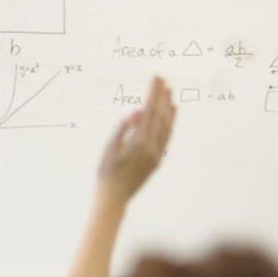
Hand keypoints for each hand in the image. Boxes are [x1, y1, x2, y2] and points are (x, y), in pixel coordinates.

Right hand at [97, 76, 174, 201]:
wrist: (114, 197)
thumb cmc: (106, 172)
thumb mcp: (109, 148)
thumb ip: (124, 128)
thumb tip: (137, 113)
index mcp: (139, 142)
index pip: (148, 111)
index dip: (153, 94)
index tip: (155, 79)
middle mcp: (152, 147)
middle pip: (160, 116)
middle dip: (161, 97)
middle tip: (163, 80)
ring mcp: (157, 154)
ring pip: (167, 126)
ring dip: (168, 108)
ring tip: (169, 93)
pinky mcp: (157, 160)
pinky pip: (167, 137)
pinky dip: (170, 123)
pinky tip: (171, 113)